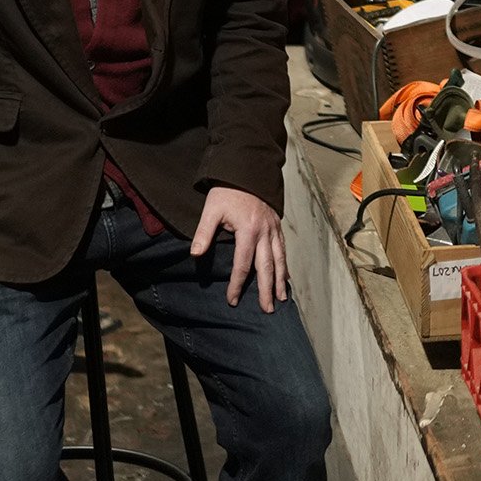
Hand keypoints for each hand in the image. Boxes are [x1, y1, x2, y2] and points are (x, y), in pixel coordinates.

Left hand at [189, 185, 287, 311]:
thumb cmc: (227, 191)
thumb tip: (195, 255)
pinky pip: (283, 249)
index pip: (242, 264)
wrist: (247, 170)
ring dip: (280, 281)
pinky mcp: (277, 225)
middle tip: (267, 310)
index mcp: (248, 230)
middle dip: (266, 290)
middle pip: (267, 267)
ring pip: (280, 259)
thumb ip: (204, 233)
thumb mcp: (211, 209)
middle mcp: (265, 232)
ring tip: (281, 299)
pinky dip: (285, 265)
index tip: (232, 301)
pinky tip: (286, 277)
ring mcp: (274, 229)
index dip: (237, 284)